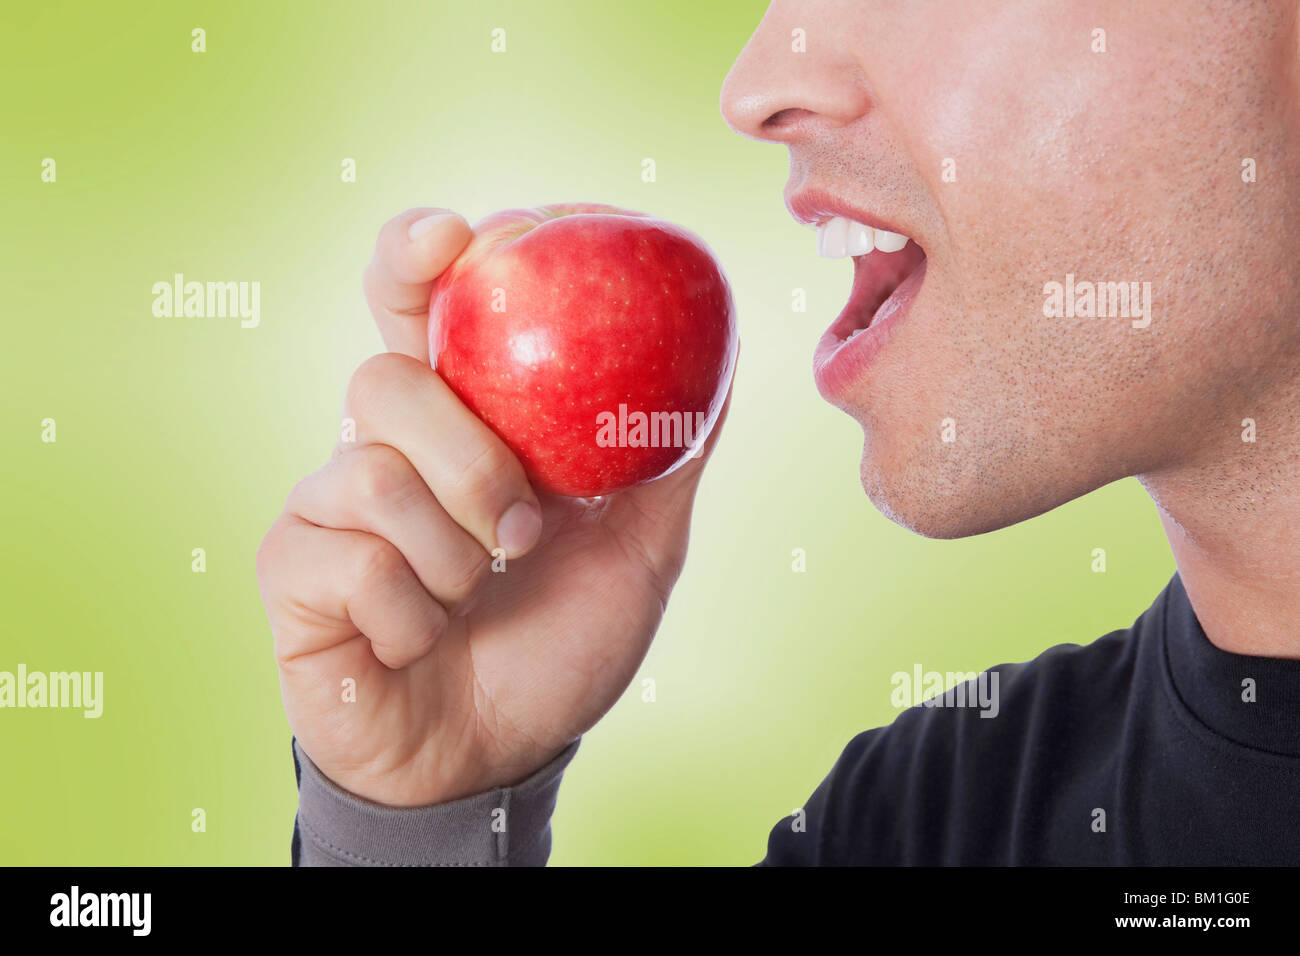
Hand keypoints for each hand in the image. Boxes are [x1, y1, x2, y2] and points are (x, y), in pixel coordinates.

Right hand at [257, 207, 733, 805]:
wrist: (494, 754)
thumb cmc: (558, 641)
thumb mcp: (641, 547)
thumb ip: (668, 457)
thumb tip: (723, 360)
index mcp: (457, 422)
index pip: (418, 307)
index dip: (420, 256)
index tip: (458, 236)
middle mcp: (383, 446)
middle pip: (386, 376)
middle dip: (467, 456)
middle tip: (521, 528)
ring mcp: (329, 502)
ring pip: (375, 472)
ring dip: (455, 555)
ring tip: (474, 598)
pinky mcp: (292, 566)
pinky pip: (351, 559)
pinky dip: (412, 613)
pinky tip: (417, 639)